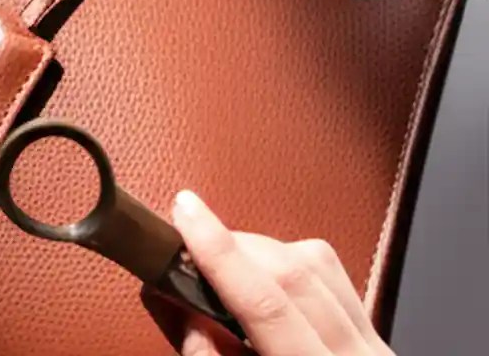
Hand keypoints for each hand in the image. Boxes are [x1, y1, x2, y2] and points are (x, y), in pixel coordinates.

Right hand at [147, 190, 394, 355]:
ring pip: (316, 263)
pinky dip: (290, 262)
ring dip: (258, 252)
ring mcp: (375, 346)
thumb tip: (178, 308)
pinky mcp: (376, 336)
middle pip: (292, 273)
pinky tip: (264, 278)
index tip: (185, 211)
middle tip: (183, 242)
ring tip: (219, 266)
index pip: (266, 303)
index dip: (220, 252)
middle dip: (231, 247)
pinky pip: (334, 275)